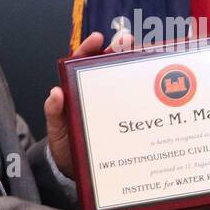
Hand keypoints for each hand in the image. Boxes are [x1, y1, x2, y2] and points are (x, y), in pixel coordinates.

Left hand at [45, 29, 134, 178]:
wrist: (74, 172)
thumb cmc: (63, 147)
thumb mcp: (56, 130)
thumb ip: (54, 113)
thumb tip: (55, 93)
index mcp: (77, 92)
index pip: (82, 64)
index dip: (89, 49)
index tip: (98, 38)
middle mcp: (96, 95)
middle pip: (107, 67)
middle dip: (118, 50)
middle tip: (127, 40)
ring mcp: (111, 106)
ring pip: (123, 82)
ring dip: (134, 68)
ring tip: (143, 56)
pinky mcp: (124, 121)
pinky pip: (134, 106)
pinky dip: (145, 96)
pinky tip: (155, 89)